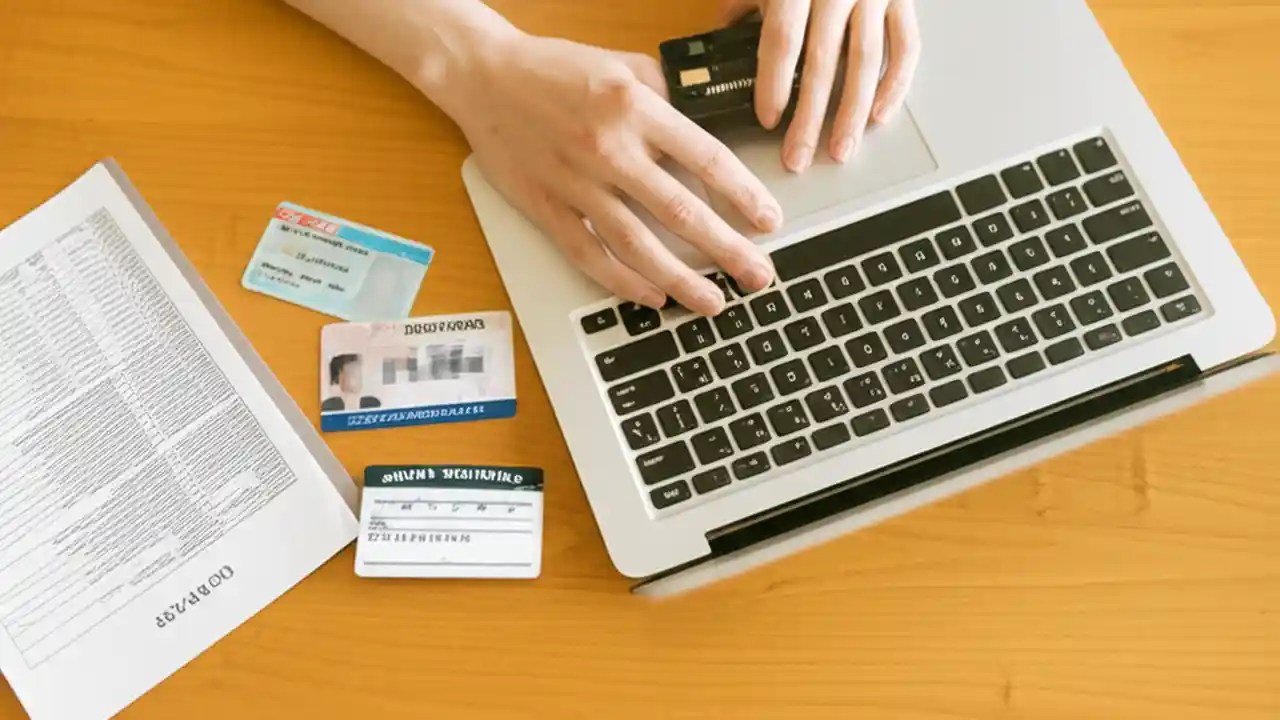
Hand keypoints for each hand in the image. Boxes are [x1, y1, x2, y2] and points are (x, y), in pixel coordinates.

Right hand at [435, 32, 783, 315]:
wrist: (484, 78)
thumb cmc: (555, 70)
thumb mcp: (622, 66)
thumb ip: (666, 98)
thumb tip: (704, 136)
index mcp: (635, 108)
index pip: (705, 159)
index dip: (743, 195)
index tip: (768, 221)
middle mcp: (608, 149)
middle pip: (680, 211)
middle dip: (727, 249)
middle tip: (758, 276)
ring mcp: (576, 184)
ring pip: (638, 244)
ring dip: (681, 279)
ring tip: (714, 301)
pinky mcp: (547, 208)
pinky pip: (590, 255)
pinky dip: (624, 281)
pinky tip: (653, 297)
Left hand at [722, 0, 921, 171]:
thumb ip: (744, 0)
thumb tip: (721, 34)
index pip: (783, 40)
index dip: (774, 83)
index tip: (768, 119)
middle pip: (823, 63)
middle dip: (810, 118)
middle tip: (798, 157)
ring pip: (865, 63)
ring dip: (851, 113)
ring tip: (839, 150)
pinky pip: (905, 47)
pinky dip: (895, 85)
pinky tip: (879, 117)